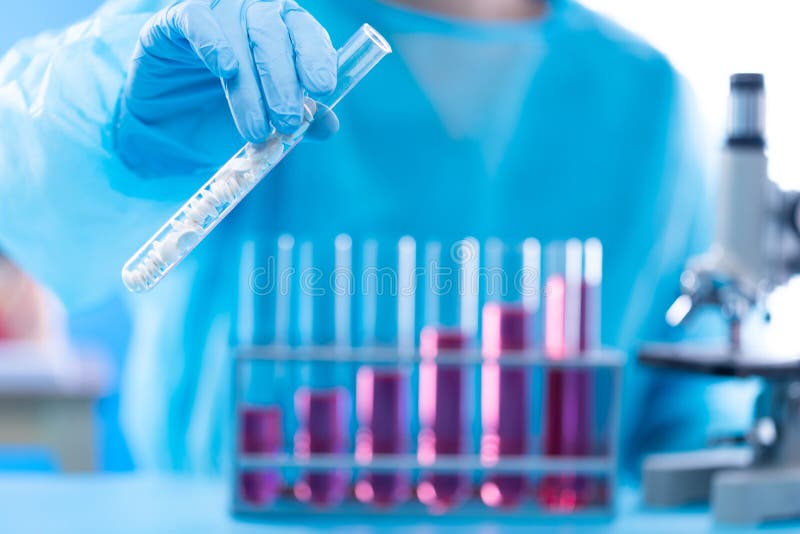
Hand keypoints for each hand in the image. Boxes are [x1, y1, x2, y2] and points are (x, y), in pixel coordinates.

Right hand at [116, 0, 338, 173]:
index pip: (306, 31)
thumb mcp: (268, 115)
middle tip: (287, 122)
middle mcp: (252, 11)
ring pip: (239, 36)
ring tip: (257, 128)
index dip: (316, 56)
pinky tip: (226, 70)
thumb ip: (302, 117)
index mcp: (283, 27)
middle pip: (274, 34)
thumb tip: (330, 126)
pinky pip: (196, 20)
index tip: (322, 88)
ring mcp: (215, 11)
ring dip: (251, 85)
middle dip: (283, 81)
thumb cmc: (226, 108)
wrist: (168, 116)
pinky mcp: (175, 20)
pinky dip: (213, 43)